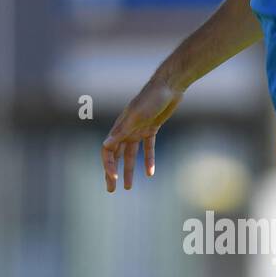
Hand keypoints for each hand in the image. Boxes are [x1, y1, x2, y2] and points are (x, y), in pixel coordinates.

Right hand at [101, 75, 182, 191]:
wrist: (169, 86)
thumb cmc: (151, 98)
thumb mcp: (136, 115)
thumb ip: (122, 130)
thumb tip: (106, 145)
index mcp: (120, 127)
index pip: (108, 150)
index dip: (108, 165)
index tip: (113, 178)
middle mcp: (127, 130)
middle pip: (117, 156)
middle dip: (113, 172)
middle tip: (111, 189)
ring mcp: (139, 130)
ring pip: (131, 155)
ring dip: (129, 170)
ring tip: (129, 187)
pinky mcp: (152, 129)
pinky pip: (148, 148)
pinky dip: (148, 160)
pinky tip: (150, 173)